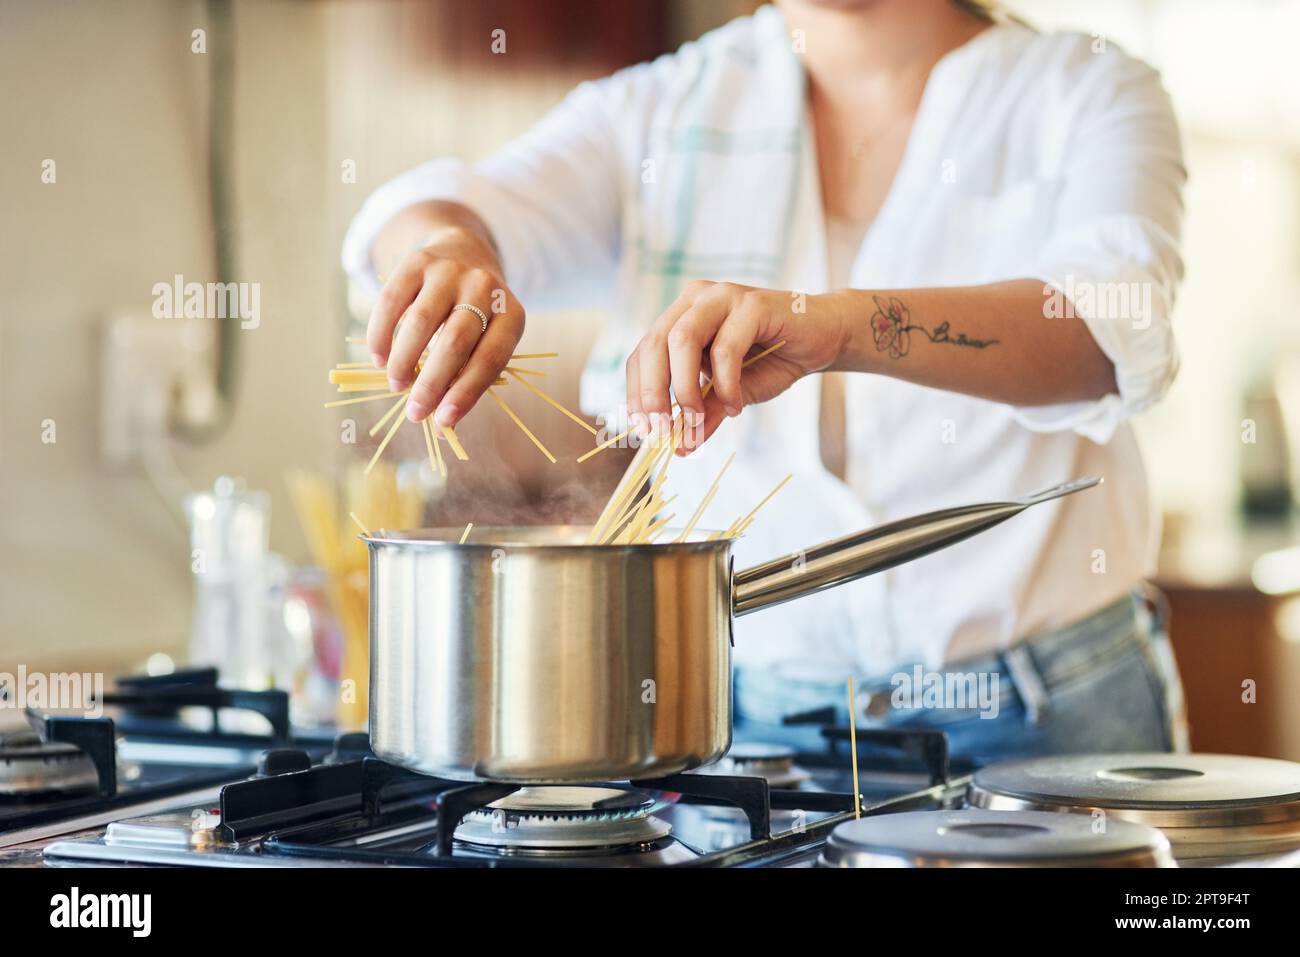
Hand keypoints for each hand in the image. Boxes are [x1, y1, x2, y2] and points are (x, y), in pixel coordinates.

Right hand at [367, 226, 524, 426]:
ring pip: (421, 321)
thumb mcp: (485, 342)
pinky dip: (381, 334)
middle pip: (455, 341)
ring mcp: (450, 271)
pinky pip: (392, 301)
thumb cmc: (476, 317)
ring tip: (397, 386)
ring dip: (404, 361)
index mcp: (511, 315)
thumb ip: (467, 379)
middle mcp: (484, 288)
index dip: (467, 392)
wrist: (464, 253)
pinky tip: (379, 359)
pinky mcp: (417, 262)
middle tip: (415, 413)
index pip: (491, 359)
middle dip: (432, 383)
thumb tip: (440, 427)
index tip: (443, 422)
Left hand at [626, 281, 848, 452]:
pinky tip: (737, 405)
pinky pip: (725, 348)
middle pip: (653, 344)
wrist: (823, 337)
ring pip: (682, 341)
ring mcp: (722, 297)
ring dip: (684, 388)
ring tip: (697, 419)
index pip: (642, 353)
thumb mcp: (730, 394)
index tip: (644, 430)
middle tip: (663, 431)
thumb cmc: (773, 360)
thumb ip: (705, 414)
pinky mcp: (752, 303)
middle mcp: (695, 300)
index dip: (636, 392)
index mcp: (680, 316)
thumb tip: (682, 448)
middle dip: (652, 393)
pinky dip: (726, 384)